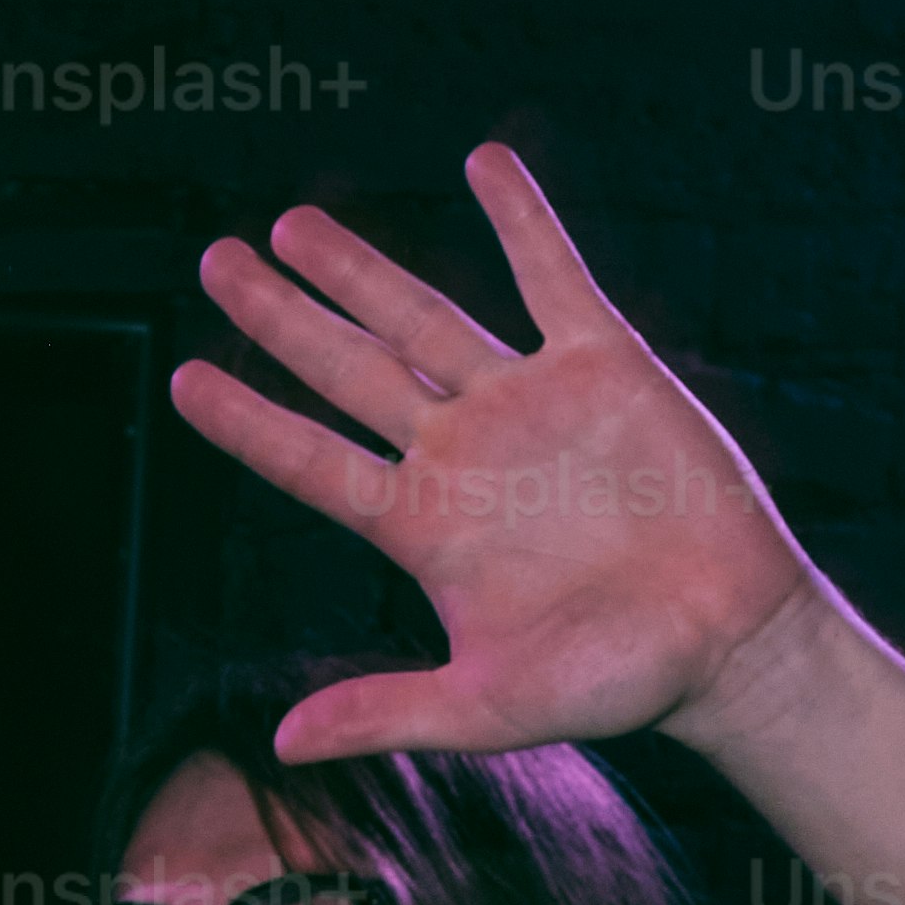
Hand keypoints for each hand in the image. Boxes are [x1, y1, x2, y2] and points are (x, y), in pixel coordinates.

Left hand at [169, 141, 817, 764]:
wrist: (723, 639)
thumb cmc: (609, 682)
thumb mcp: (484, 707)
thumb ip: (384, 712)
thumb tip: (280, 745)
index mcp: (422, 528)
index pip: (311, 464)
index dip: (246, 424)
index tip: (181, 381)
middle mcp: (459, 454)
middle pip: (347, 370)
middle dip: (280, 316)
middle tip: (214, 260)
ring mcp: (524, 402)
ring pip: (424, 315)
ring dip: (360, 268)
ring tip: (292, 224)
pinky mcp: (601, 365)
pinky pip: (551, 276)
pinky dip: (521, 218)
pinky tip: (481, 159)